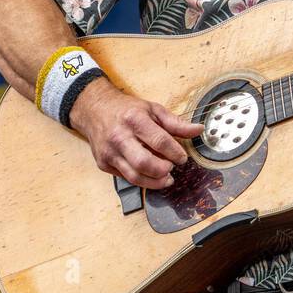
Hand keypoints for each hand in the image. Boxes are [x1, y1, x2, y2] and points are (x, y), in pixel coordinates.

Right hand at [69, 78, 203, 189]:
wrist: (94, 110)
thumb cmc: (126, 110)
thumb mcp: (153, 109)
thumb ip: (176, 123)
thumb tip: (198, 130)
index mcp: (134, 120)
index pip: (159, 141)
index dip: (175, 152)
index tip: (182, 157)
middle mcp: (119, 137)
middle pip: (144, 162)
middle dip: (162, 170)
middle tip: (171, 168)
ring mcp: (109, 152)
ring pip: (134, 176)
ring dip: (154, 182)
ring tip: (166, 179)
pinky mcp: (103, 164)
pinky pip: (125, 178)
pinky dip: (141, 180)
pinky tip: (150, 176)